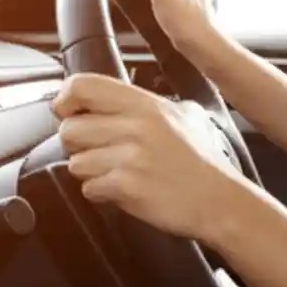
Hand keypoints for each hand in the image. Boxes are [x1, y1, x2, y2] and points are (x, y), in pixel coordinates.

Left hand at [53, 73, 256, 242]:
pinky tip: (125, 192)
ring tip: (118, 174)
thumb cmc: (204, 163)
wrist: (220, 201)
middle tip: (99, 153)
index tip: (71, 114)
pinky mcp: (126, 186)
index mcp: (146, 104)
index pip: (82, 86)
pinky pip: (89, 188)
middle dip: (77, 146)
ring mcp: (130, 156)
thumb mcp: (187, 116)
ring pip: (75, 162)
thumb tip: (116, 98)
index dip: (66, 101)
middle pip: (69, 129)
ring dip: (91, 173)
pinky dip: (102, 194)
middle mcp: (136, 126)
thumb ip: (152, 103)